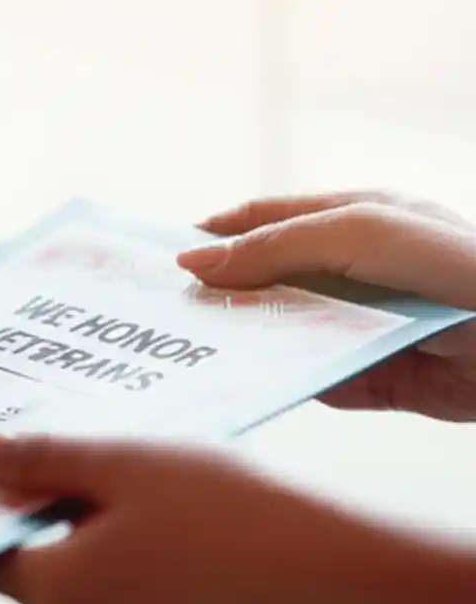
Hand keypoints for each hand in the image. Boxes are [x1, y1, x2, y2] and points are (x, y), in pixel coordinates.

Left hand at [0, 433, 475, 603]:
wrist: (335, 566)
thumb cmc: (228, 510)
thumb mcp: (122, 462)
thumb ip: (39, 459)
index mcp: (57, 593)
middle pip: (25, 559)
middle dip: (27, 502)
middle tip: (39, 440)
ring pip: (74, 570)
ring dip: (77, 520)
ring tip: (107, 462)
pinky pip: (117, 586)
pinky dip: (117, 545)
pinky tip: (150, 503)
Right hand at [178, 191, 475, 421]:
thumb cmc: (456, 266)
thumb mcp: (358, 233)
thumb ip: (275, 246)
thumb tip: (191, 261)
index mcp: (356, 218)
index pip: (265, 219)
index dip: (213, 235)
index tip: (157, 259)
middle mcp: (359, 270)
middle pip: (270, 280)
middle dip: (222, 295)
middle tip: (164, 314)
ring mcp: (370, 325)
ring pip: (289, 334)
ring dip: (252, 343)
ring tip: (197, 354)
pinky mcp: (383, 380)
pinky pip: (321, 382)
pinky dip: (293, 383)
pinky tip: (259, 385)